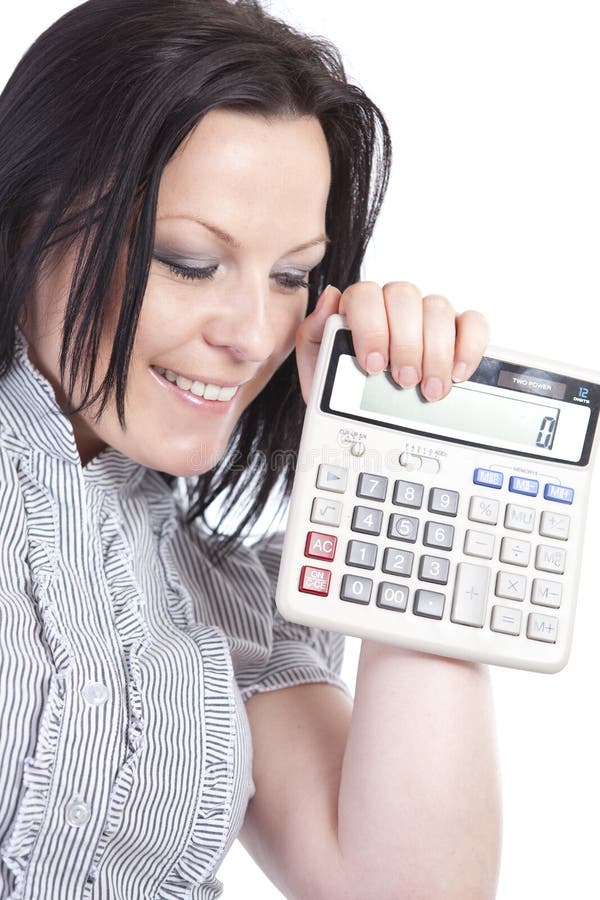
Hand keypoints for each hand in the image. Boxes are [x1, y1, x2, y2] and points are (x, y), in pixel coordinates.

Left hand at [295, 280, 488, 403]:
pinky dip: (469, 346)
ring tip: (428, 389)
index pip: (366, 294)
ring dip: (436, 353)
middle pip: (405, 297)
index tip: (373, 365)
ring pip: (438, 308)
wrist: (358, 416)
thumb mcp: (316, 368)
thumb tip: (331, 296)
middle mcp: (395, 305)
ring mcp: (428, 315)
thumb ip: (315, 332)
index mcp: (360, 306)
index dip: (372, 327)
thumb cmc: (340, 387)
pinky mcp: (458, 331)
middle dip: (406, 343)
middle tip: (403, 380)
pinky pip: (473, 322)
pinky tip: (457, 374)